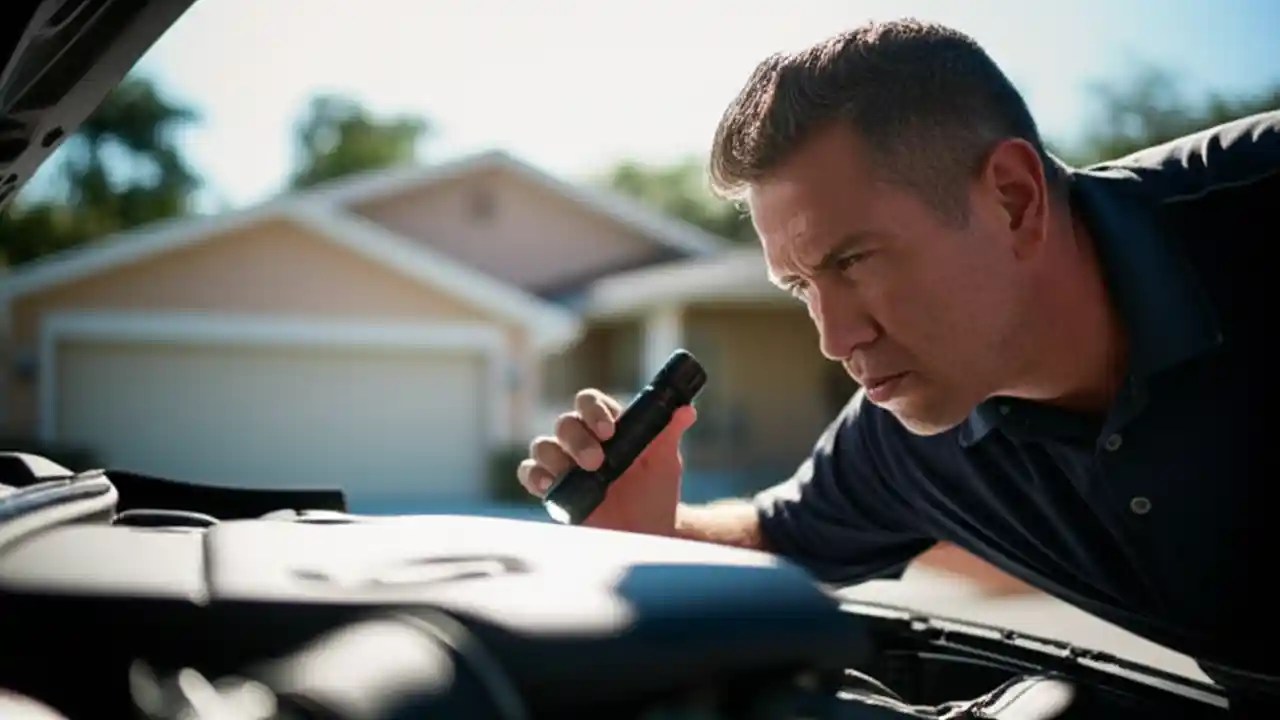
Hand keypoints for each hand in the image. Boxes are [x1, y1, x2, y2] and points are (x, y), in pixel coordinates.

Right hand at [517, 388, 697, 535]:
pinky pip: (529, 473)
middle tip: (597, 461)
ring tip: (573, 474)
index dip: (594, 410)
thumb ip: (670, 433)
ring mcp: (563, 463)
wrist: (647, 530)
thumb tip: (687, 411)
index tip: (608, 430)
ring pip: (543, 445)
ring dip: (555, 456)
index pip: (589, 402)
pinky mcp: (552, 488)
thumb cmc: (655, 490)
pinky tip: (549, 484)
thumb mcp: (664, 461)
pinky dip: (534, 475)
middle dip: (578, 440)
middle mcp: (581, 439)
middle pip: (565, 423)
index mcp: (606, 424)